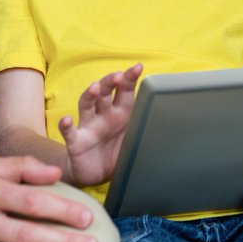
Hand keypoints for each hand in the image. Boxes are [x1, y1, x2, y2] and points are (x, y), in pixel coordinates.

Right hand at [59, 63, 141, 186]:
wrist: (98, 175)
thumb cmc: (119, 152)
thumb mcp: (136, 139)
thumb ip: (148, 128)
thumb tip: (176, 126)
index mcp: (121, 111)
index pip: (125, 90)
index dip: (130, 77)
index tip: (138, 67)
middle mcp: (104, 114)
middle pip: (104, 92)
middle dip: (110, 82)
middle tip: (117, 76)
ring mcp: (89, 126)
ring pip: (86, 105)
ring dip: (90, 95)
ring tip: (95, 87)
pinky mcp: (76, 141)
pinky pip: (69, 131)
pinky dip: (66, 125)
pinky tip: (65, 119)